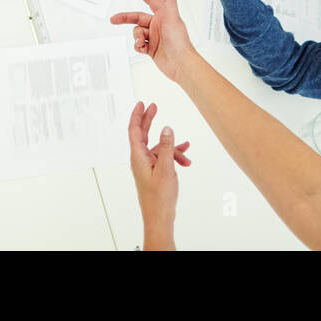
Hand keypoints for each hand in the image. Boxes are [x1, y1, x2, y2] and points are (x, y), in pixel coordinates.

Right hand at [110, 0, 196, 82]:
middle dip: (126, 18)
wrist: (179, 64)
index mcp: (164, 16)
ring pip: (137, 32)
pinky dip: (138, 46)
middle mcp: (159, 25)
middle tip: (114, 19)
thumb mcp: (172, 17)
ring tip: (142, 42)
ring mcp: (155, 37)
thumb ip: (169, 0)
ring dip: (137, 37)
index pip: (152, 1)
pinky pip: (138, 44)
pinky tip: (144, 49)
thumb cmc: (179, 41)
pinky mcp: (151, 48)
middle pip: (138, 18)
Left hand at [128, 101, 189, 249]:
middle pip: (142, 134)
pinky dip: (174, 156)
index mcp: (138, 156)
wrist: (159, 216)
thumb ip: (166, 147)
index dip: (137, 115)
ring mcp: (147, 165)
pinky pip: (163, 157)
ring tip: (186, 149)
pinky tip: (185, 160)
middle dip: (149, 120)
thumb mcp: (166, 168)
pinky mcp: (154, 171)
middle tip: (154, 107)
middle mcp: (140, 159)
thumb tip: (166, 128)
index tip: (141, 103)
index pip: (134, 130)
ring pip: (158, 148)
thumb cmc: (159, 197)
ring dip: (172, 147)